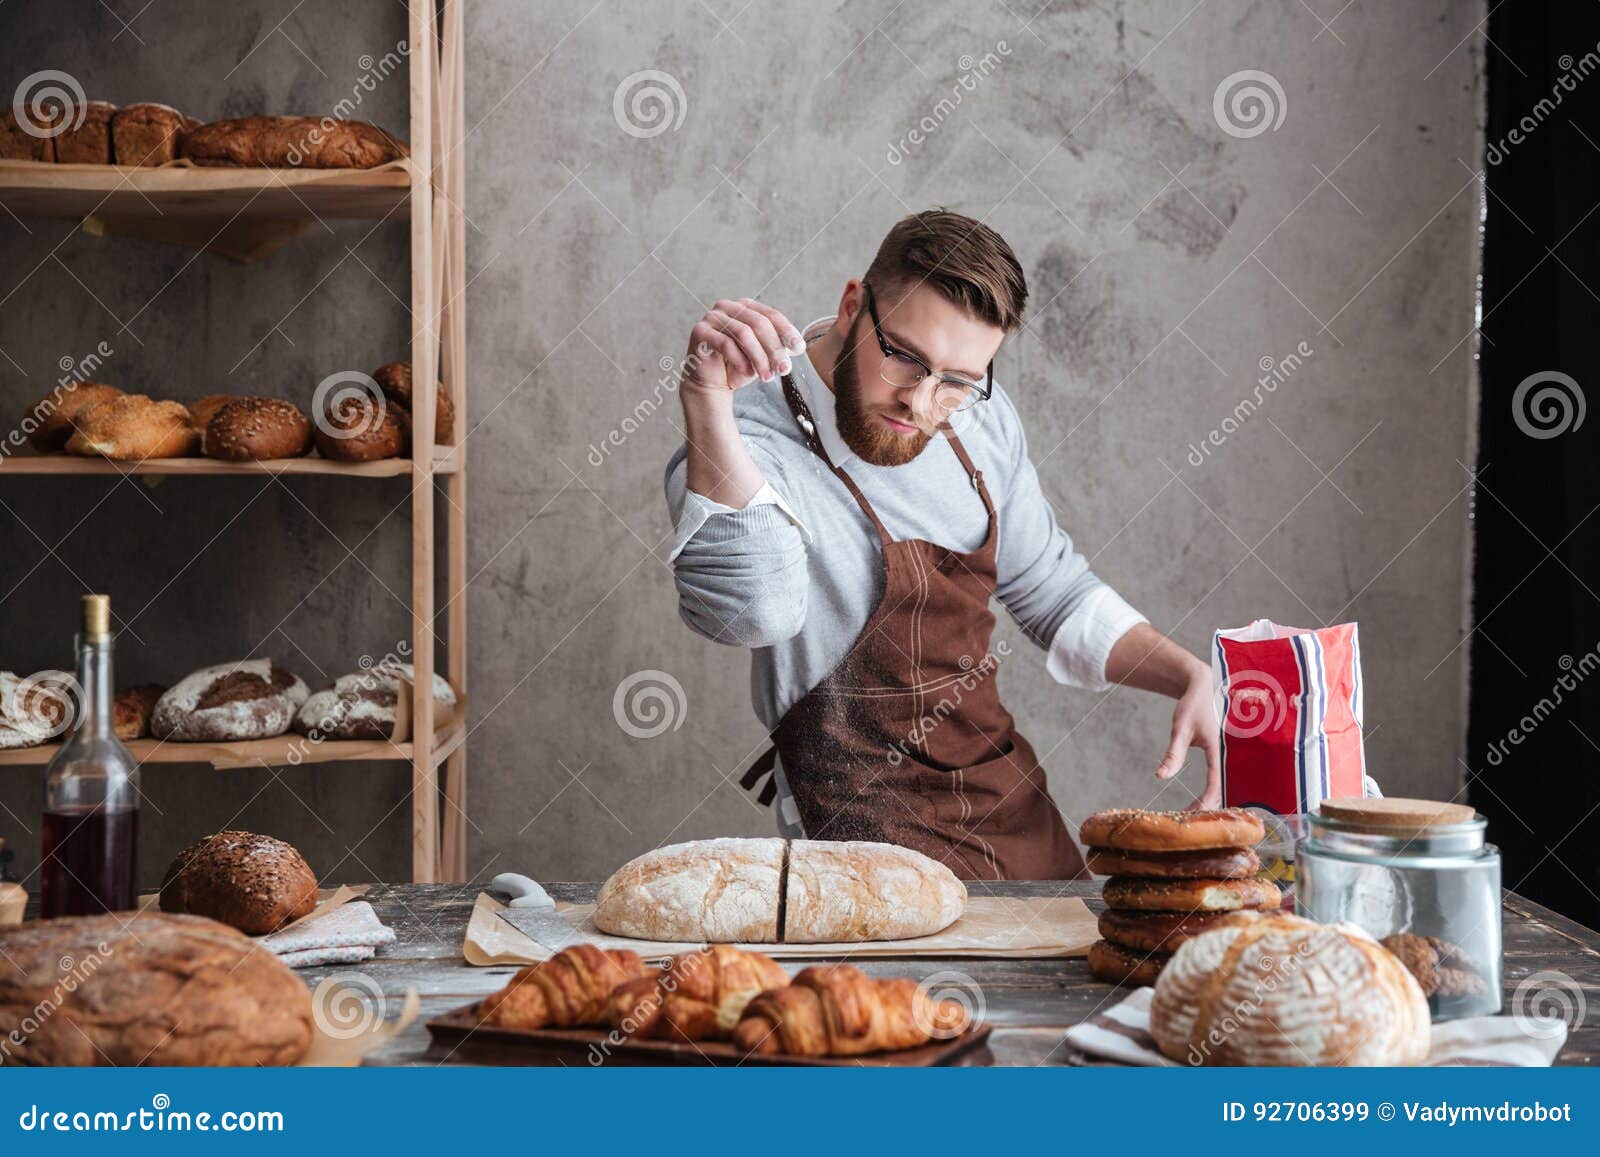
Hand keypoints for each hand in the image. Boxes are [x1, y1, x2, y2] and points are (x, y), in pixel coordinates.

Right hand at [683, 299, 805, 397]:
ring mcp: (712, 317)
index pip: (771, 315)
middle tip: (784, 369)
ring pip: (744, 333)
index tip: (799, 349)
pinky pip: (725, 343)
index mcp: (746, 307)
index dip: (787, 331)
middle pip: (759, 323)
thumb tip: (798, 346)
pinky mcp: (700, 331)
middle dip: (774, 348)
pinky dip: (740, 360)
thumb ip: (778, 347)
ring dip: (759, 357)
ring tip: (767, 376)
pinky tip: (748, 373)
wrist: (711, 383)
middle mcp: (728, 307)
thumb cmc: (738, 366)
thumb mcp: (763, 355)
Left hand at [1157, 671, 1220, 809]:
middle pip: (1225, 790)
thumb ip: (1173, 753)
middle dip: (1209, 807)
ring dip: (1213, 801)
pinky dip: (1215, 791)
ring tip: (1192, 811)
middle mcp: (1231, 754)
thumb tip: (1160, 776)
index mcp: (1221, 748)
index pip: (1216, 783)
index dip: (1205, 802)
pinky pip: (1225, 778)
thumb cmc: (1194, 705)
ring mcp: (1233, 755)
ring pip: (1227, 786)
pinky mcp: (1230, 755)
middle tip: (1188, 819)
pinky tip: (1200, 800)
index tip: (1189, 815)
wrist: (1208, 685)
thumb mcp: (1180, 729)